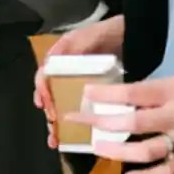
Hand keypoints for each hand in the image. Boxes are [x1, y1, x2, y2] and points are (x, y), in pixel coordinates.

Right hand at [34, 16, 124, 147]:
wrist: (132, 36)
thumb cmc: (106, 34)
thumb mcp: (86, 37)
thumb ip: (70, 48)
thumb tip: (50, 63)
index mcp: (59, 59)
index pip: (44, 76)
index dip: (42, 90)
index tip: (45, 104)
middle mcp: (65, 72)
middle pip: (50, 94)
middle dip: (48, 112)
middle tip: (52, 127)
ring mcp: (79, 84)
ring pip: (62, 105)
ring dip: (57, 122)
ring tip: (56, 139)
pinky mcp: (93, 94)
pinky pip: (80, 109)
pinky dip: (75, 123)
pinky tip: (73, 137)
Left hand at [65, 72, 173, 173]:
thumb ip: (157, 90)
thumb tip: (124, 99)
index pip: (133, 92)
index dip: (106, 95)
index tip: (86, 94)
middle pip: (132, 122)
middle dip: (100, 121)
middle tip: (77, 119)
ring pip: (145, 150)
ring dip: (117, 150)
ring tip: (96, 146)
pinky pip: (168, 171)